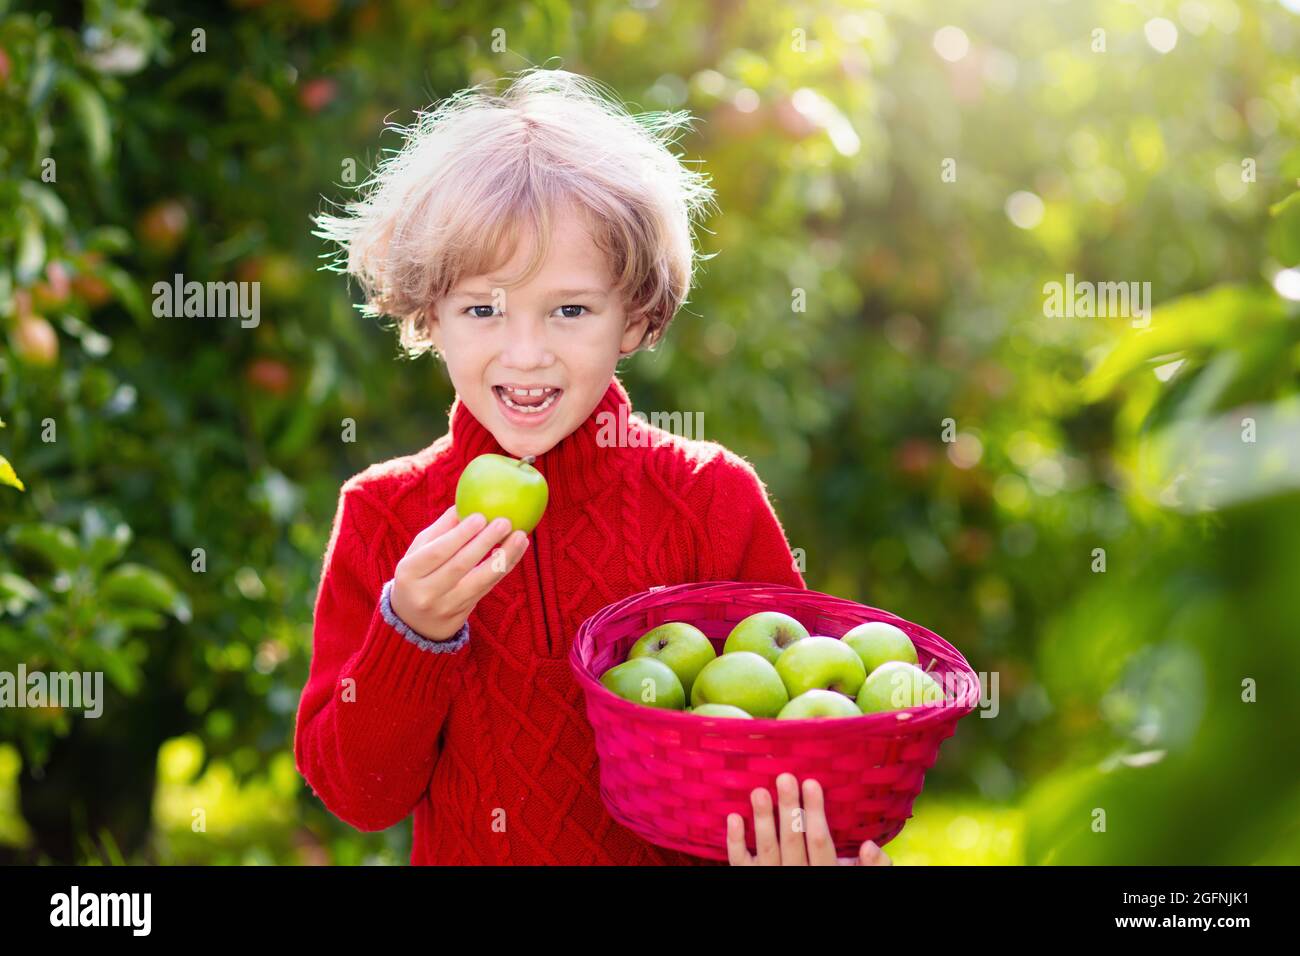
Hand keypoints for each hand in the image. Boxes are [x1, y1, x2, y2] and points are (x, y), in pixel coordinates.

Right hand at [389, 505, 529, 639]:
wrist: (414, 622)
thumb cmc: (418, 575)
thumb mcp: (418, 552)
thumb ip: (440, 529)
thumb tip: (465, 503)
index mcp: (409, 572)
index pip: (437, 551)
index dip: (460, 535)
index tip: (481, 516)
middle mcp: (425, 593)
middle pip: (459, 566)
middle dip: (484, 542)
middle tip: (504, 522)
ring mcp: (445, 607)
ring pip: (479, 581)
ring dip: (503, 558)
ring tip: (520, 536)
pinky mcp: (462, 615)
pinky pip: (487, 588)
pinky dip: (503, 568)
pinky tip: (516, 551)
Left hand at [726, 773, 892, 865]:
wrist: (812, 933)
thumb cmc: (834, 877)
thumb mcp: (860, 878)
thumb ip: (873, 867)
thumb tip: (870, 845)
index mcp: (826, 872)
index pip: (820, 842)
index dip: (815, 813)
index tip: (811, 783)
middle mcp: (799, 875)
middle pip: (792, 841)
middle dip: (788, 809)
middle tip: (785, 778)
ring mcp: (773, 878)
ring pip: (767, 850)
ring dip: (762, 820)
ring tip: (758, 791)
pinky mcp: (752, 879)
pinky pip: (741, 863)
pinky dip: (735, 842)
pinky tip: (734, 817)